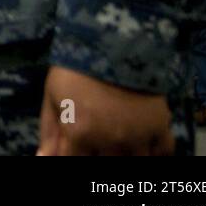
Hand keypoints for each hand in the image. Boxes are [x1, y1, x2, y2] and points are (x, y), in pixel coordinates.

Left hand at [37, 65, 173, 154]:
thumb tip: (42, 159)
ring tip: (120, 143)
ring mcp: (138, 135)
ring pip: (137, 163)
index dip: (74, 156)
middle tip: (98, 140)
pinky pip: (164, 152)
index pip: (75, 163)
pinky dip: (155, 152)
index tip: (77, 147)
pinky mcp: (160, 125)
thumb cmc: (75, 68)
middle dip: (99, 155)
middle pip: (106, 166)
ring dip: (127, 156)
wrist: (111, 40)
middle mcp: (111, 140)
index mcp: (80, 133)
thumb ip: (49, 131)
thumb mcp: (53, 95)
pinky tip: (144, 144)